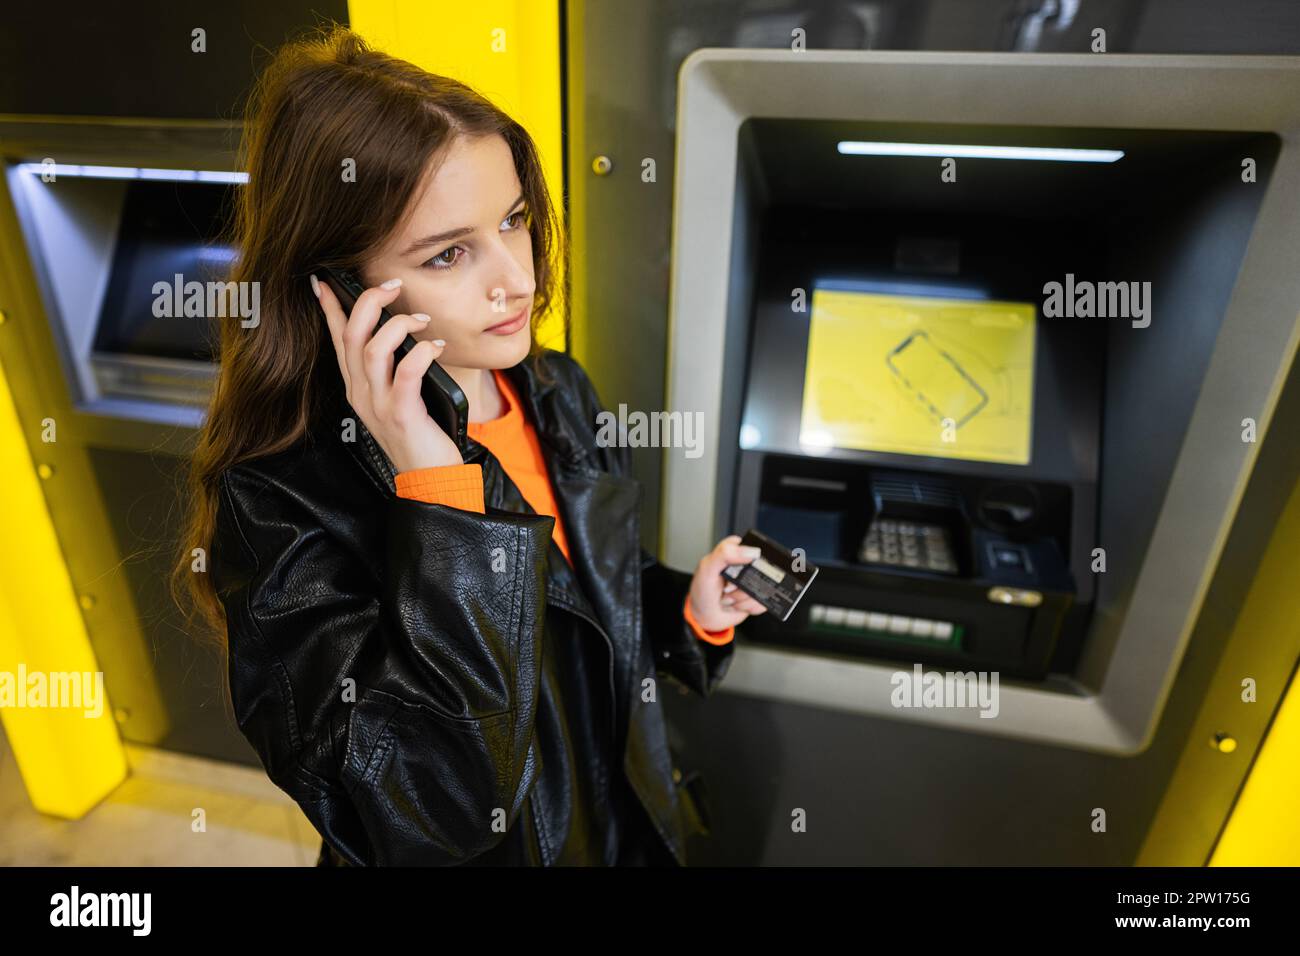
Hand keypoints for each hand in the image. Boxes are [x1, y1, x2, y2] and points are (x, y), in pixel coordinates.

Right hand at [313, 274, 462, 471]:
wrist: (429, 479)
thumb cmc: (420, 434)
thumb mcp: (398, 397)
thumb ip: (394, 369)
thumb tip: (404, 331)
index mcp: (357, 386)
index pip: (337, 339)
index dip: (331, 307)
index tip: (325, 281)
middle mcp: (361, 393)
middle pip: (351, 334)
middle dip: (369, 302)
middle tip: (393, 285)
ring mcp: (378, 405)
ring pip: (373, 349)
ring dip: (399, 325)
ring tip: (422, 320)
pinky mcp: (401, 415)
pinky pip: (406, 372)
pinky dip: (422, 353)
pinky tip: (437, 346)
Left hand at [686, 535, 767, 630]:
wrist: (705, 617)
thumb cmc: (702, 593)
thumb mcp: (707, 569)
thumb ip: (724, 554)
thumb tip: (751, 551)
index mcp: (733, 553)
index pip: (751, 546)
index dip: (747, 559)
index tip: (736, 570)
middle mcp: (744, 567)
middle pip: (760, 570)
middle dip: (743, 585)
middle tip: (728, 588)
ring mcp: (751, 583)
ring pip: (762, 588)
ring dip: (742, 598)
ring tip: (730, 598)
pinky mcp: (756, 597)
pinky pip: (763, 602)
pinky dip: (749, 607)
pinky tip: (737, 605)